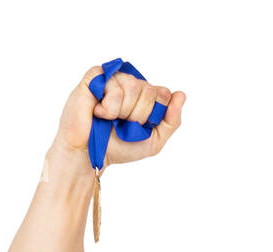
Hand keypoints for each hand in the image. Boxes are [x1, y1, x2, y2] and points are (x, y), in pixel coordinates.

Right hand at [53, 64, 184, 167]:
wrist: (90, 154)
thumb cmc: (118, 147)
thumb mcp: (154, 141)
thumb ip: (172, 121)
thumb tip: (181, 95)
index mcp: (146, 97)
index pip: (164, 95)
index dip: (153, 115)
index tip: (139, 126)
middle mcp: (131, 85)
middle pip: (149, 91)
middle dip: (137, 115)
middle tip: (121, 124)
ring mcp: (113, 79)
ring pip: (134, 86)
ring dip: (122, 111)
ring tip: (109, 118)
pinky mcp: (95, 77)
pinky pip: (114, 85)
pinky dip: (109, 106)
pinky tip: (98, 111)